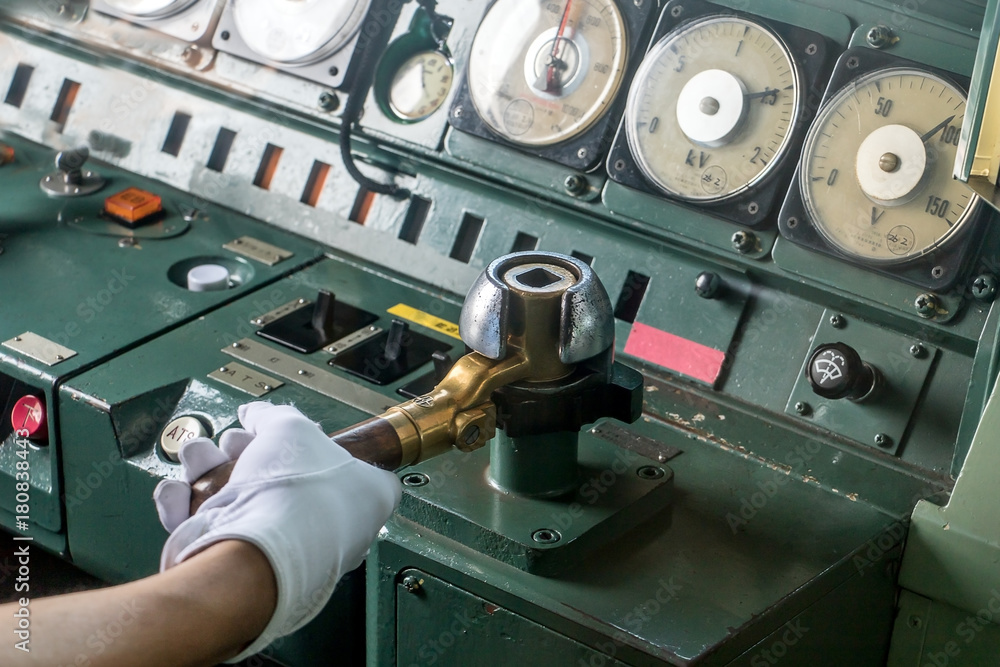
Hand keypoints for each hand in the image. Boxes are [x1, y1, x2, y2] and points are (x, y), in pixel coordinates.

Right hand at [153, 402, 400, 661]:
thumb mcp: (294, 428)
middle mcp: (304, 527)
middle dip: (238, 448)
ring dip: (203, 466)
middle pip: (262, 474)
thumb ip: (275, 416)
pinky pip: (192, 521)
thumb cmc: (291, 491)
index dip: (289, 440)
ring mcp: (259, 544)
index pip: (317, 464)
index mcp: (343, 502)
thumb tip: (255, 413)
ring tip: (198, 457)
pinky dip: (178, 502)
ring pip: (221, 493)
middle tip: (233, 444)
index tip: (269, 428)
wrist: (253, 552)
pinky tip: (179, 491)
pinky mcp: (218, 557)